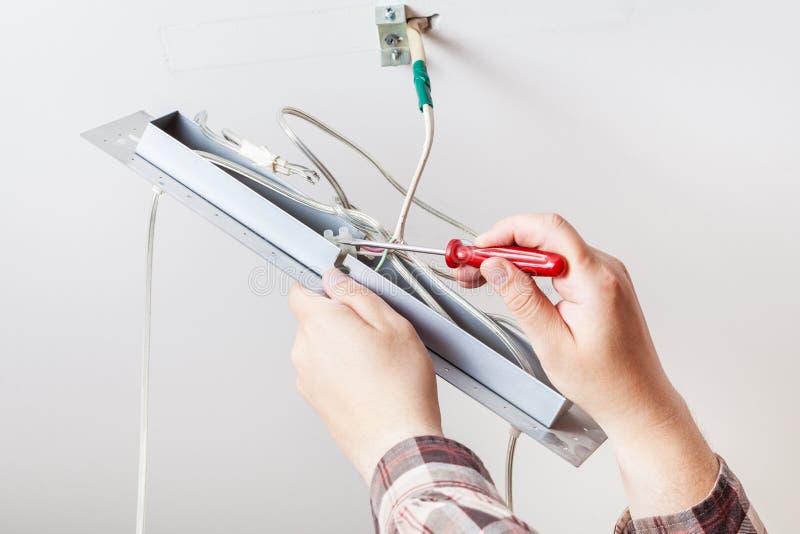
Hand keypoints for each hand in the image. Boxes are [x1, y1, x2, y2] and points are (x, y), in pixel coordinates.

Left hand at [288, 269, 441, 481]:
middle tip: (375, 332)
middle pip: (313, 320)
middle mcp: (304, 349)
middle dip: (339, 319)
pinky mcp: (314, 400)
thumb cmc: (399, 387)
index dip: (323, 287)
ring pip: (320, 347)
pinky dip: (341, 371)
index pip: (300, 291)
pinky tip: (369, 381)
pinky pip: (324, 372)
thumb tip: (335, 278)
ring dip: (341, 347)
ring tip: (377, 362)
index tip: (342, 292)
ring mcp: (306, 378)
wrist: (396, 442)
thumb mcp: (391, 324)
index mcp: (319, 323)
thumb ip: (356, 294)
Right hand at [456, 213, 717, 517]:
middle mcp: (606, 270)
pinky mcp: (602, 283)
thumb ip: (522, 300)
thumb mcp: (552, 344)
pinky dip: (532, 268)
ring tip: (483, 277)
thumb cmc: (604, 383)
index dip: (506, 232)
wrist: (638, 401)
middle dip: (503, 246)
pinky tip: (512, 282)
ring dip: (514, 258)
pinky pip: (561, 262)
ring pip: (551, 247)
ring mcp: (606, 274)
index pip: (548, 230)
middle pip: (546, 236)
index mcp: (595, 282)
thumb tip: (496, 266)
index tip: (478, 250)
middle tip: (471, 268)